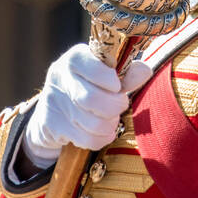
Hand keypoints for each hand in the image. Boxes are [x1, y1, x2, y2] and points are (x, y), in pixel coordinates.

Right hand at [23, 46, 152, 167]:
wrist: (53, 109)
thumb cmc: (88, 85)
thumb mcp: (104, 75)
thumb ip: (126, 74)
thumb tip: (145, 71)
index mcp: (75, 58)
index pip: (96, 68)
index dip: (112, 82)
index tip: (118, 87)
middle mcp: (60, 77)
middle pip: (93, 99)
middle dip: (114, 107)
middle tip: (120, 106)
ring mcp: (54, 102)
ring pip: (92, 123)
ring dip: (110, 125)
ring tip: (111, 120)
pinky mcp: (52, 125)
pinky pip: (86, 139)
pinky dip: (101, 139)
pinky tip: (101, 132)